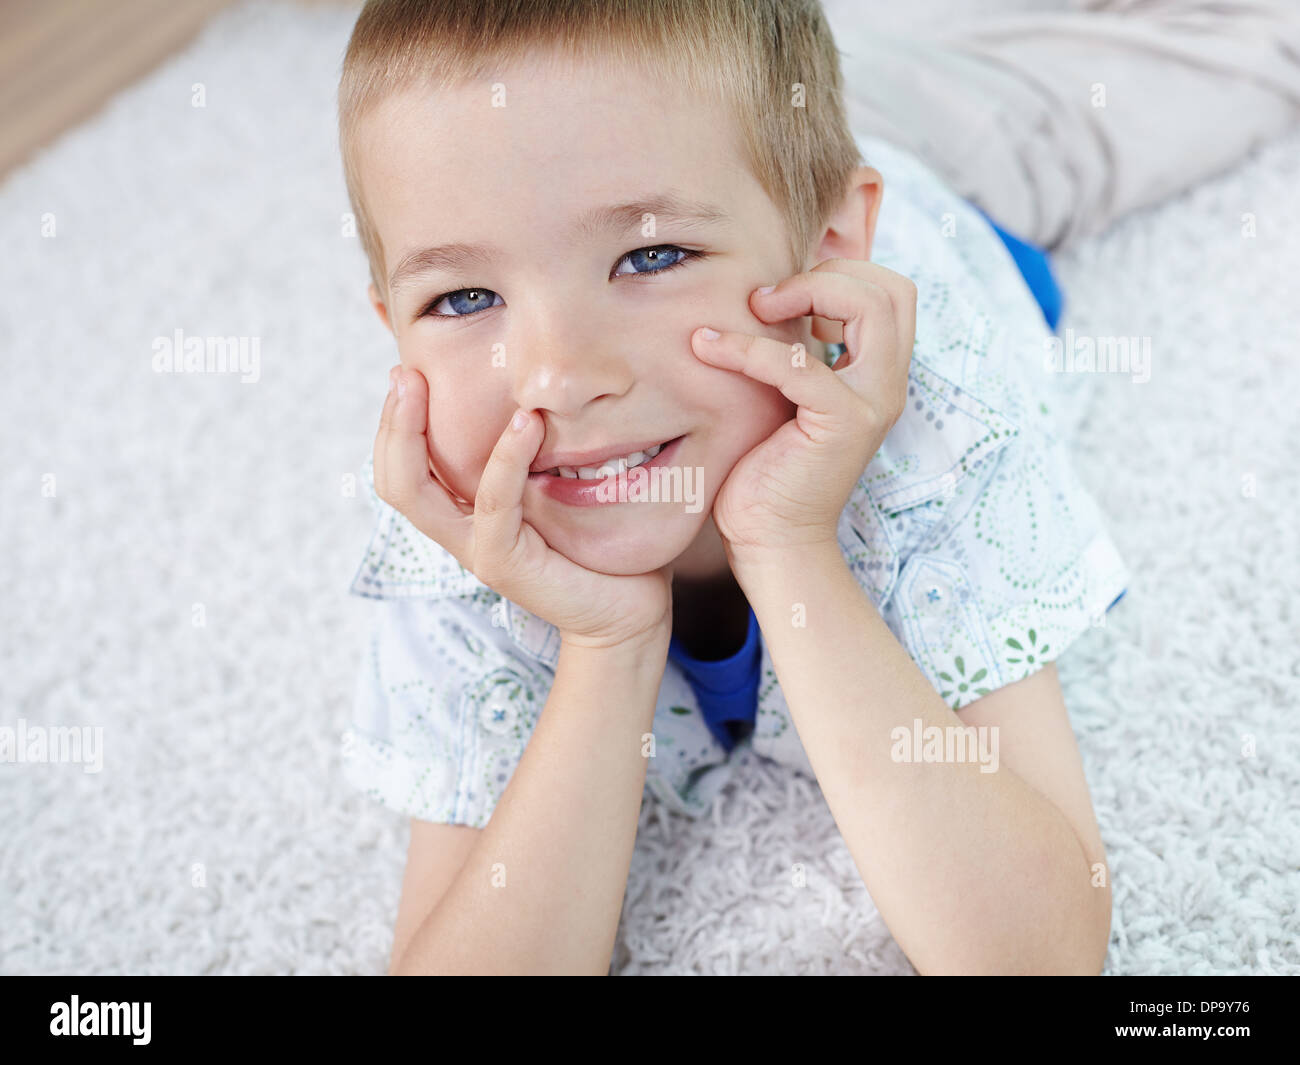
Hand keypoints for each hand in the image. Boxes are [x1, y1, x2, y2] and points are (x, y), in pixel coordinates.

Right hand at [373, 367, 673, 650]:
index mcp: (463, 513)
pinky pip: (493, 502)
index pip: (403, 468)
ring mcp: (476, 550)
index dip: (393, 422)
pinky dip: (506, 457)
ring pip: (416, 493)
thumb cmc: (596, 540)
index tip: (406, 371)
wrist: (626, 607)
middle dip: (391, 422)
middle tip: (403, 373)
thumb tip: (533, 386)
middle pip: (394, 480)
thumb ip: (531, 450)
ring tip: (424, 381)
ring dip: (414, 431)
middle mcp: (459, 532)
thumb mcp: (554, 484)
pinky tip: (526, 421)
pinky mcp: (503, 563)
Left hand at [689, 259, 916, 564]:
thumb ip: (792, 354)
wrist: (771, 542)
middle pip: (890, 289)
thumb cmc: (765, 471)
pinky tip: (707, 347)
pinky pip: (797, 364)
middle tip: (767, 299)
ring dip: (801, 292)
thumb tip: (758, 298)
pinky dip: (748, 348)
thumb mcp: (783, 398)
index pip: (890, 291)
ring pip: (867, 307)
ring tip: (749, 310)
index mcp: (878, 375)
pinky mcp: (842, 425)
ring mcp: (871, 404)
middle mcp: (886, 385)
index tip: (779, 299)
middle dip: (827, 275)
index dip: (839, 275)